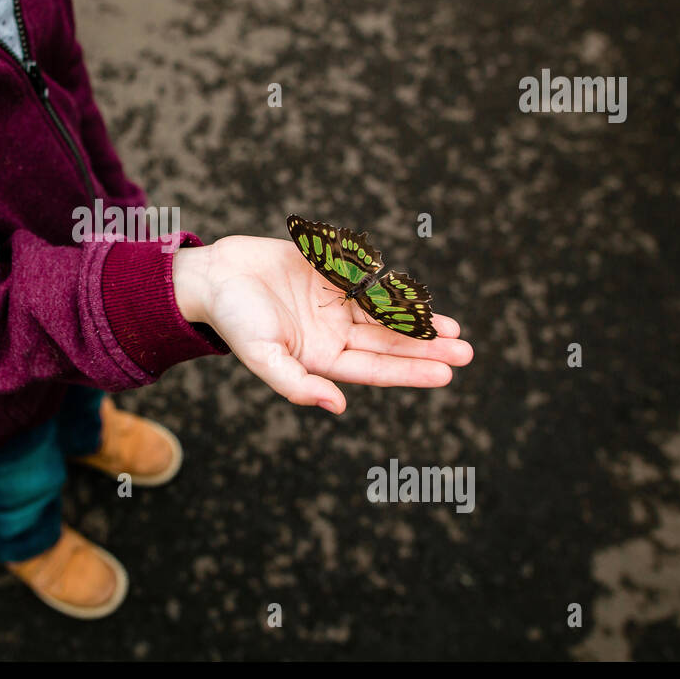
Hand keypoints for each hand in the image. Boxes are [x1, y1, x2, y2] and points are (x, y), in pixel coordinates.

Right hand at [172, 236, 473, 413]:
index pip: (376, 368)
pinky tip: (418, 295)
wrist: (212, 275)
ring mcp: (333, 302)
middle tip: (467, 351)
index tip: (447, 372)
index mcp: (321, 357)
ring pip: (385, 312)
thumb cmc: (233, 320)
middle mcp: (332, 332)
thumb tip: (339, 407)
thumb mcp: (262, 357)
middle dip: (427, 346)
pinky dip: (392, 286)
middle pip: (388, 342)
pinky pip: (367, 279)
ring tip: (452, 327)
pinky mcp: (329, 271)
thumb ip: (298, 385)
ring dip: (417, 319)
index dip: (412, 370)